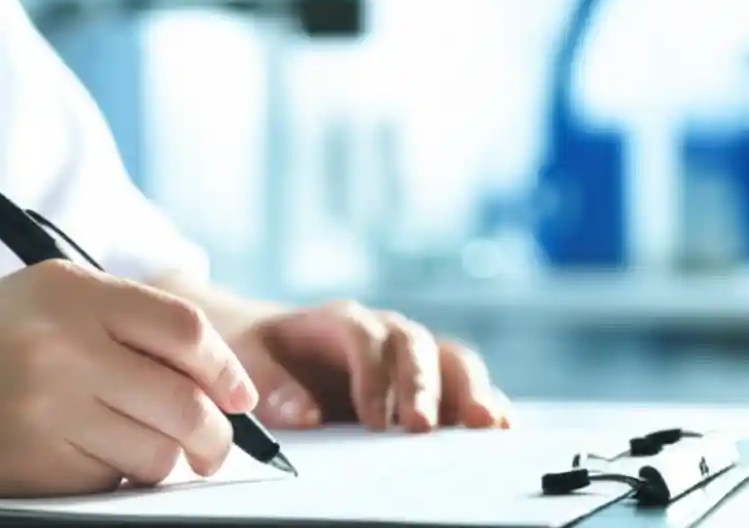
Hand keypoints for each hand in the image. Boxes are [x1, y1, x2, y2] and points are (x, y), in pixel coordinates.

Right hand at [0, 261, 256, 495]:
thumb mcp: (43, 296)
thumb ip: (125, 321)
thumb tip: (215, 377)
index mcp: (73, 291)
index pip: (185, 332)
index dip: (227, 370)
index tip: (241, 396)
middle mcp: (63, 346)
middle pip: (185, 403)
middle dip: (216, 436)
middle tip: (216, 446)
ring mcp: (45, 409)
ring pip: (155, 454)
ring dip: (164, 461)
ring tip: (139, 448)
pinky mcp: (28, 467)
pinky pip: (106, 483)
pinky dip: (111, 478)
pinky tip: (80, 456)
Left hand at [227, 300, 510, 431]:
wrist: (273, 342)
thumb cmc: (262, 351)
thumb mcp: (248, 358)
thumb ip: (273, 386)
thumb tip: (307, 415)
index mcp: (340, 321)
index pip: (365, 338)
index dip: (372, 377)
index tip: (371, 421)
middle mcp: (385, 331)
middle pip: (415, 345)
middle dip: (423, 385)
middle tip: (421, 427)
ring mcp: (412, 354)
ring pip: (451, 359)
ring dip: (469, 390)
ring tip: (482, 424)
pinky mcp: (430, 379)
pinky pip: (465, 384)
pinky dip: (485, 400)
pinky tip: (500, 426)